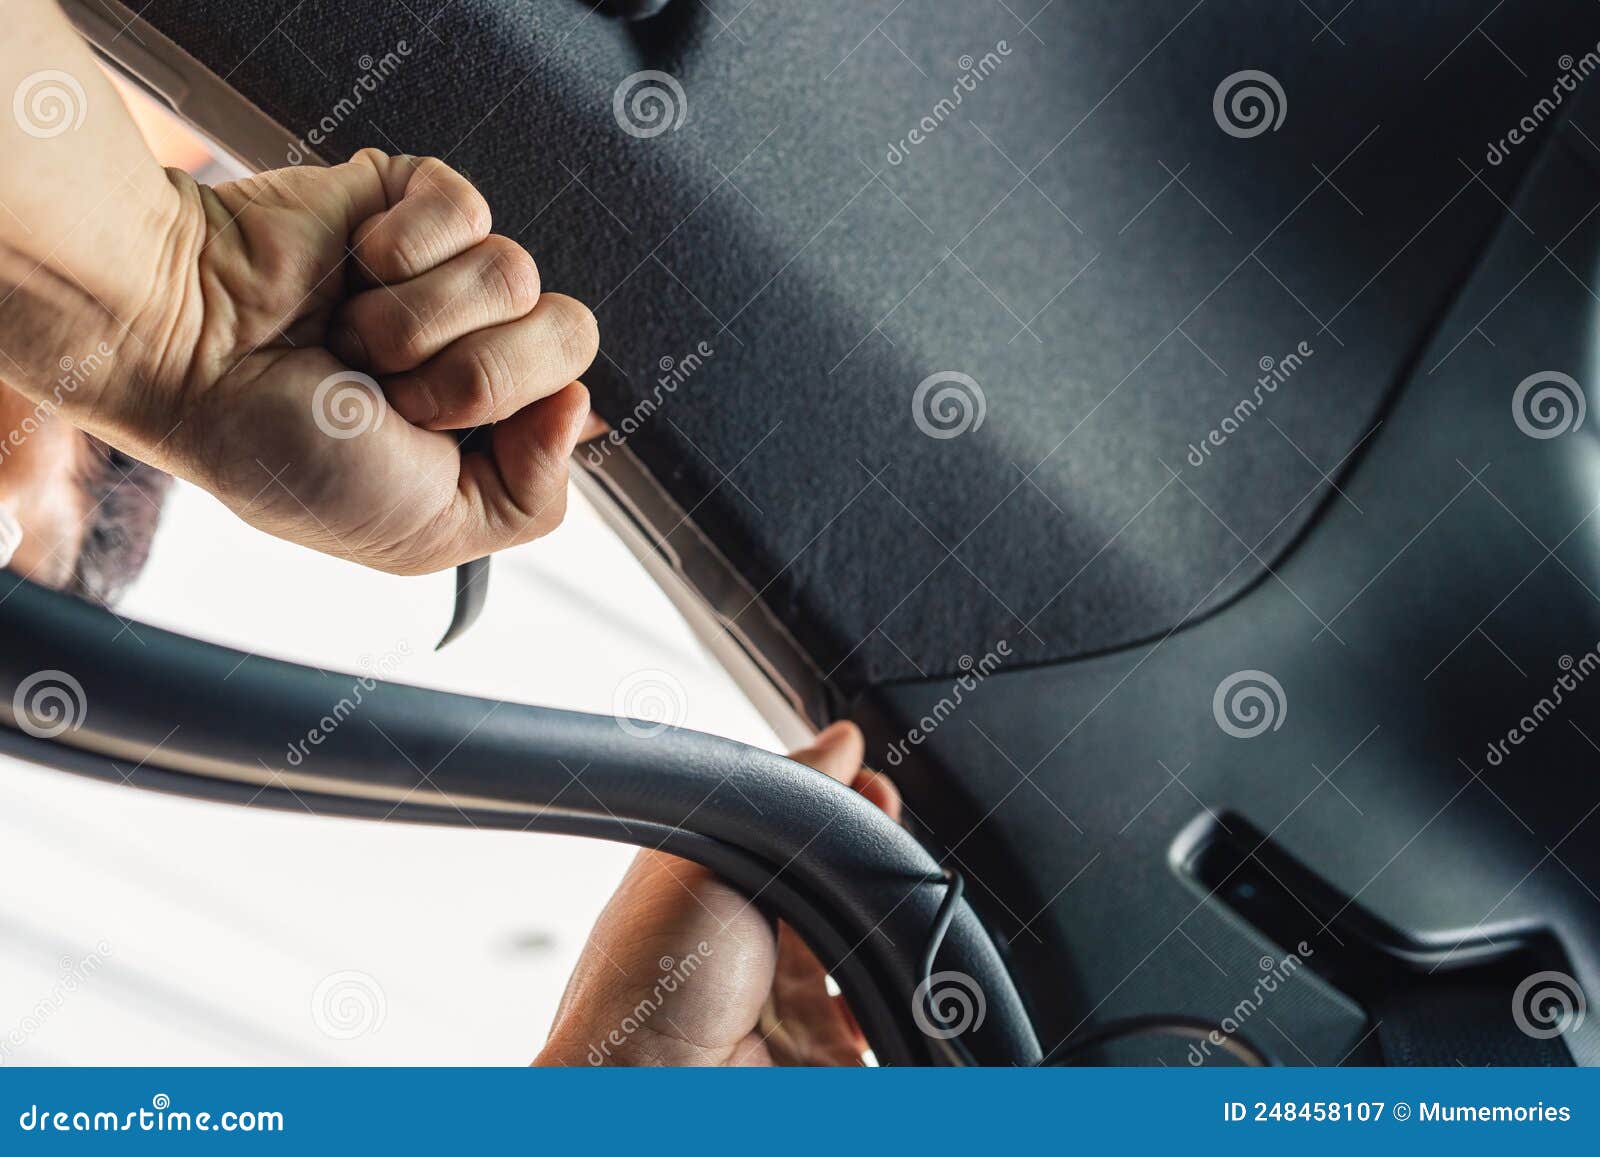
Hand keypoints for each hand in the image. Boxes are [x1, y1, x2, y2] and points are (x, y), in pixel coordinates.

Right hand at [104, 151, 597, 573]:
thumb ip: (532, 499)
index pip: (579, 399)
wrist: (189, 360)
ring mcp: (449, 271)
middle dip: (471, 375)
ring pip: (517, 274)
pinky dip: (396, 252)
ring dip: (416, 322)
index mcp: (492, 424)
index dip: (521, 420)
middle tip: (386, 388)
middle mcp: (479, 344)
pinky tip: (347, 269)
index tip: (437, 436)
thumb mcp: (426, 533)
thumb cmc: (284, 454)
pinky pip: (469, 211)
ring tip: (349, 339)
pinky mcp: (414, 200)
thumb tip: (582, 406)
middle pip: (569, 333)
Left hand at [535, 722, 901, 1066]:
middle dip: (880, 852)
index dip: (841, 802)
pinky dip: (914, 996)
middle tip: (893, 823)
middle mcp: (763, 944)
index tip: (873, 782)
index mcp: (725, 889)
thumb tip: (839, 741)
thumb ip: (781, 794)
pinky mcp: (834, 1056)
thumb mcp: (709, 853)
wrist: (649, 1094)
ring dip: (903, 920)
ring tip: (907, 894)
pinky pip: (892, 1019)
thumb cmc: (644, 982)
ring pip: (878, 946)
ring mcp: (800, 1004)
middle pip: (846, 884)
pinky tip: (912, 968)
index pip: (799, 830)